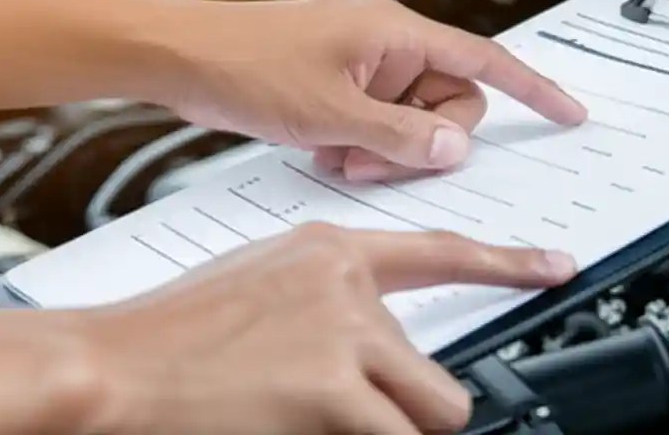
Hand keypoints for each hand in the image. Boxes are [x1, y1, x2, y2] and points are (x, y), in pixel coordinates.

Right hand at [83, 223, 577, 433]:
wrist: (115, 364)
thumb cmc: (174, 333)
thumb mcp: (262, 283)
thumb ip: (329, 299)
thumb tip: (378, 338)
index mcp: (331, 250)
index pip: (439, 251)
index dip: (506, 262)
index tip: (553, 266)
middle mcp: (349, 287)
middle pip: (441, 376)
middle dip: (415, 414)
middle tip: (367, 419)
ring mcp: (345, 338)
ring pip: (428, 417)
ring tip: (325, 422)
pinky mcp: (333, 392)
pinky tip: (299, 428)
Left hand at [154, 0, 585, 180]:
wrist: (182, 58)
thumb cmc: (245, 63)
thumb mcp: (331, 113)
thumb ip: (401, 136)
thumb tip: (453, 151)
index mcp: (396, 34)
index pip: (484, 61)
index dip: (533, 88)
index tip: (568, 112)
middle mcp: (386, 45)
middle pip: (447, 103)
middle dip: (420, 142)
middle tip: (370, 160)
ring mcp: (361, 65)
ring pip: (409, 121)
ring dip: (384, 149)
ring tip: (335, 153)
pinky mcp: (337, 83)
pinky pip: (375, 122)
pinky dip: (359, 143)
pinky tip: (321, 147)